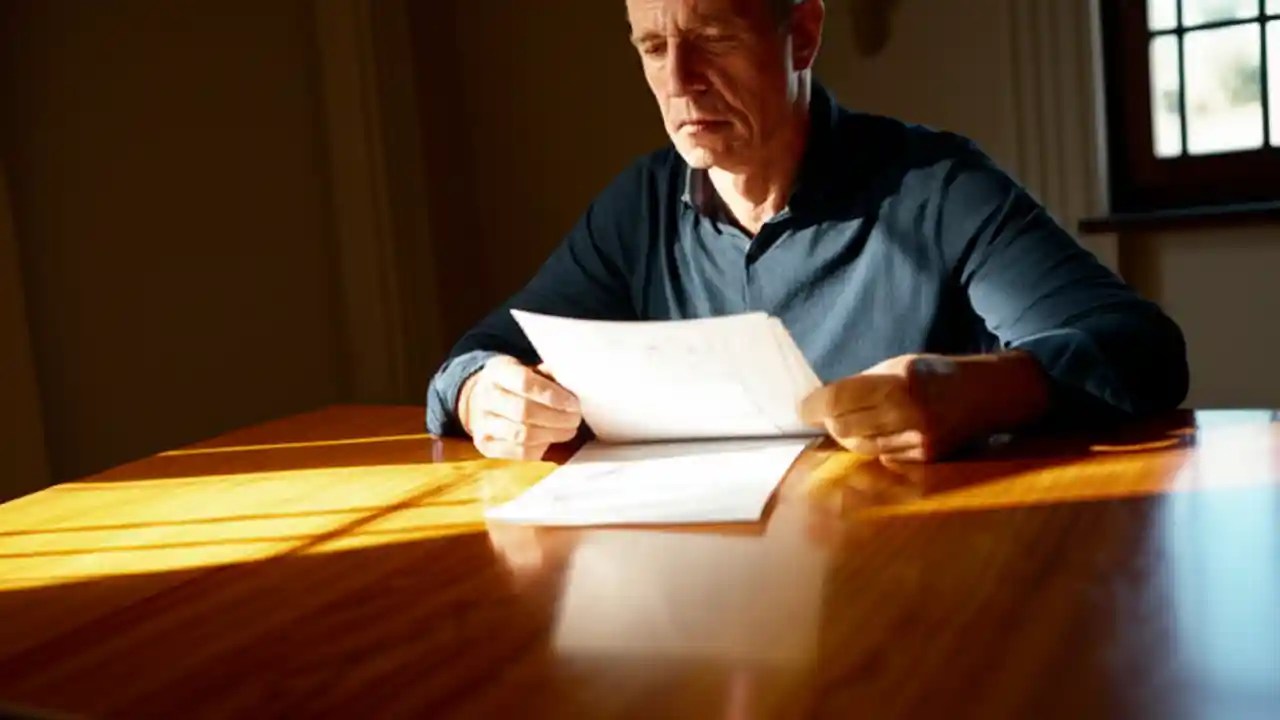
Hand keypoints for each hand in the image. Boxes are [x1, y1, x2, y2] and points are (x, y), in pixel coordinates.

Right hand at [459, 355, 582, 459]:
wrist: (479, 398)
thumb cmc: (513, 384)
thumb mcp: (528, 369)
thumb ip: (549, 376)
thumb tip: (573, 388)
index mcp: (497, 371)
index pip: (525, 383)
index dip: (553, 395)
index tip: (573, 403)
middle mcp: (485, 397)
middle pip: (524, 411)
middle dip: (556, 418)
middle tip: (575, 419)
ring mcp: (482, 423)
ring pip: (522, 435)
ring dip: (552, 434)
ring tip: (568, 430)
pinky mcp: (486, 445)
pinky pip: (519, 452)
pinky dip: (540, 448)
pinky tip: (550, 440)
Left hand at [799, 352, 1049, 462]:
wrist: (988, 394)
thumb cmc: (938, 373)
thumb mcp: (900, 364)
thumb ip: (864, 383)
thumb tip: (825, 400)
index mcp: (899, 382)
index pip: (840, 400)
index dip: (815, 406)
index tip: (804, 408)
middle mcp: (909, 413)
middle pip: (846, 428)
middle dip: (830, 423)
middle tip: (825, 416)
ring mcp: (919, 440)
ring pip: (862, 447)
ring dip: (848, 437)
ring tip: (848, 424)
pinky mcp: (926, 458)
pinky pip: (883, 456)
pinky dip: (873, 446)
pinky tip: (879, 432)